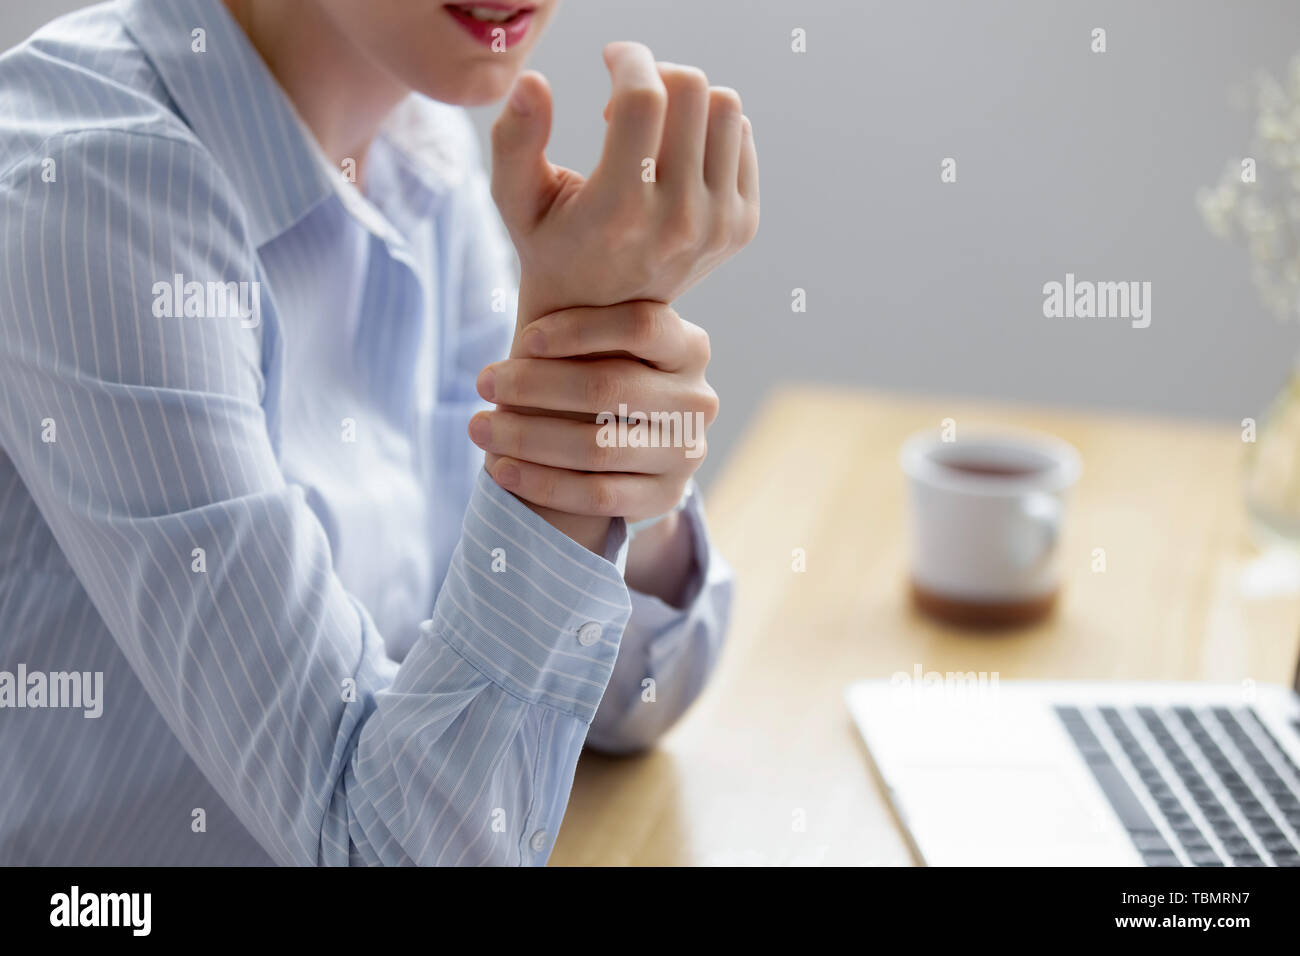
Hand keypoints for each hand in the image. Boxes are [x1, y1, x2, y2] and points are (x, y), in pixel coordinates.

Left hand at [469, 301, 716, 523]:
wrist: (627, 455)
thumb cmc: (599, 376)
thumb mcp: (600, 343)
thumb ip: (577, 319)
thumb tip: (529, 264)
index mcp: (689, 347)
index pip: (641, 326)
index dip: (579, 330)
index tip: (525, 339)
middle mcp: (698, 400)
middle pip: (611, 387)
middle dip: (535, 385)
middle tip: (484, 383)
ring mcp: (686, 453)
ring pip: (598, 446)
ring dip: (527, 437)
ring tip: (479, 427)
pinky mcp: (665, 498)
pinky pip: (597, 495)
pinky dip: (542, 482)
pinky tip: (502, 469)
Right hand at [489, 41, 759, 326]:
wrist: (602, 318)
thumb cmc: (551, 244)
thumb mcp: (516, 198)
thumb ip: (514, 139)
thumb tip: (532, 81)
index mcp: (621, 210)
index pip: (643, 99)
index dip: (628, 59)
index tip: (612, 56)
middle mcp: (679, 220)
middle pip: (692, 90)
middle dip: (656, 74)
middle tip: (626, 97)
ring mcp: (718, 225)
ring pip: (725, 108)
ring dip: (685, 99)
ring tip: (652, 124)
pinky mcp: (741, 225)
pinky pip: (742, 137)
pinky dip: (709, 128)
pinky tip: (674, 151)